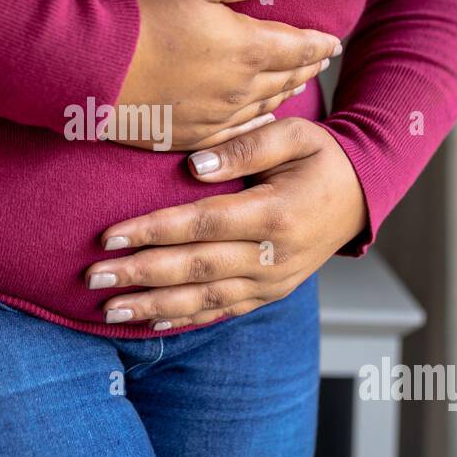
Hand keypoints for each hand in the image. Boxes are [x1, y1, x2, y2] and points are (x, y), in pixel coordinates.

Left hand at [85, 117, 368, 329]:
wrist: (363, 195)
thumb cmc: (322, 157)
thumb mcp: (293, 134)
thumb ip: (244, 146)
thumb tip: (194, 166)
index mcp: (275, 214)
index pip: (202, 224)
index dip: (153, 231)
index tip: (109, 235)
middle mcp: (273, 256)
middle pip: (195, 268)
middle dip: (139, 274)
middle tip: (93, 275)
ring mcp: (272, 281)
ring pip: (204, 299)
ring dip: (153, 306)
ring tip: (108, 310)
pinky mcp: (270, 294)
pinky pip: (222, 311)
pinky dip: (184, 319)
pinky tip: (148, 322)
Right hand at [110, 0, 341, 150]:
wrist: (85, 60)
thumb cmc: (139, 9)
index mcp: (247, 49)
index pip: (300, 48)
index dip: (320, 44)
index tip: (334, 42)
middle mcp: (237, 91)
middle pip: (285, 80)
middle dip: (306, 69)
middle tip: (319, 62)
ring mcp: (212, 119)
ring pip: (263, 109)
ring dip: (283, 94)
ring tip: (294, 85)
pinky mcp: (185, 136)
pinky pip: (234, 136)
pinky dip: (254, 125)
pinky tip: (258, 121)